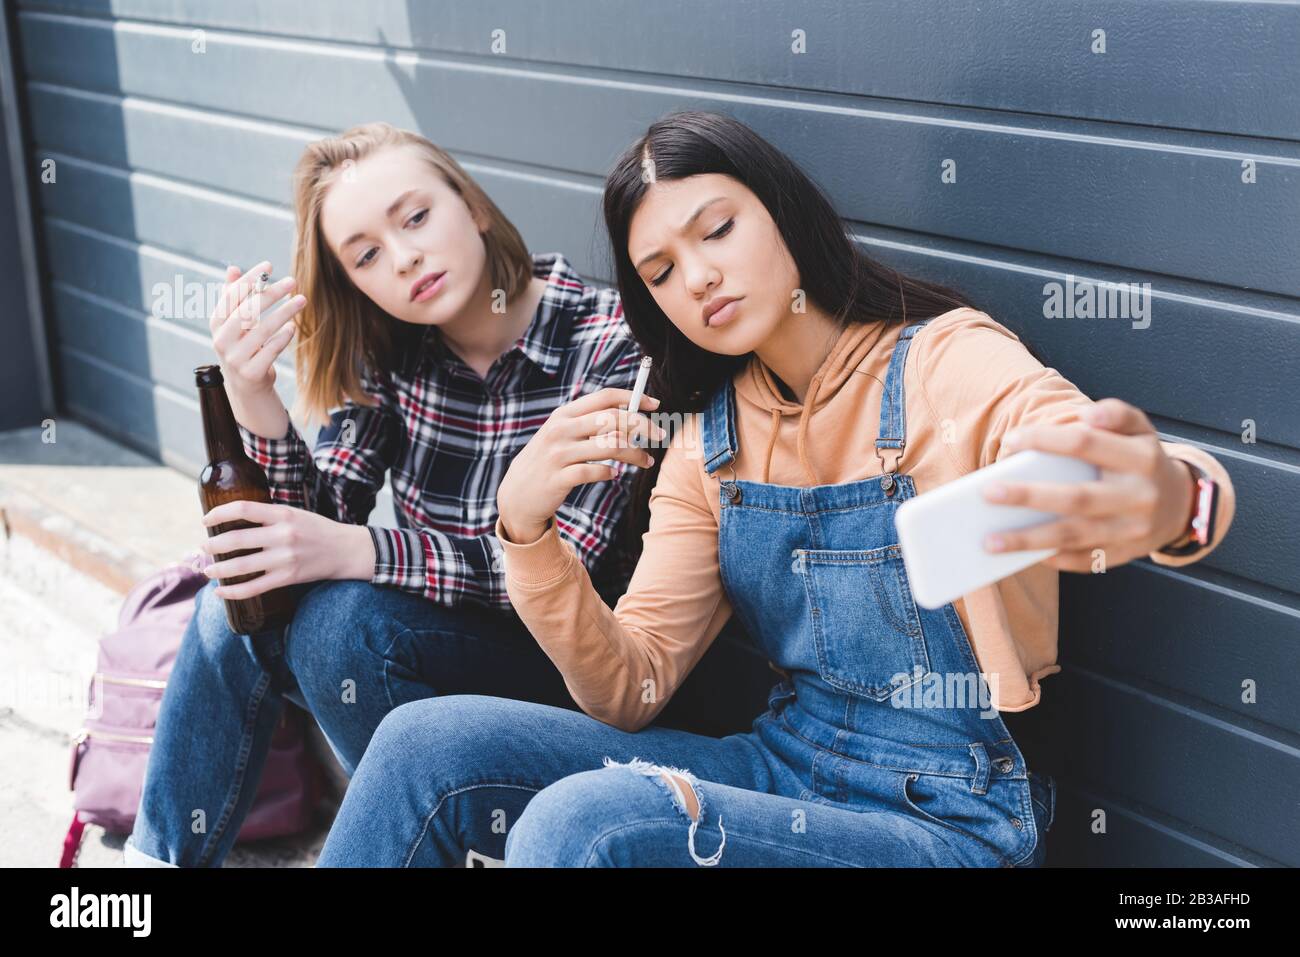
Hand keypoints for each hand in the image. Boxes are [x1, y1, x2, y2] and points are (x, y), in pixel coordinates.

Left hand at [198, 501, 375, 598]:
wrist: (346, 550)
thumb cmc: (318, 530)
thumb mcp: (295, 514)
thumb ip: (269, 516)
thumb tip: (235, 520)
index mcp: (283, 514)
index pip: (242, 509)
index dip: (219, 513)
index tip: (206, 520)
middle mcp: (282, 535)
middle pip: (235, 539)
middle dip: (212, 545)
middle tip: (203, 547)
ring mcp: (285, 558)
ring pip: (241, 566)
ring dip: (218, 569)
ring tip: (207, 570)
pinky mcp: (288, 577)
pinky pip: (254, 587)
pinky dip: (233, 591)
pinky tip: (220, 592)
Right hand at [210, 260, 304, 398]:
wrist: (246, 387)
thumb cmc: (243, 347)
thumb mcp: (234, 324)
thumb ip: (233, 297)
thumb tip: (232, 268)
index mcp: (216, 324)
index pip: (231, 296)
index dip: (249, 279)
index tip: (268, 265)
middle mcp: (221, 341)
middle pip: (247, 311)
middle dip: (271, 294)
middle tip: (292, 281)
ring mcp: (235, 358)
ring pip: (263, 330)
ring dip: (285, 312)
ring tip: (301, 300)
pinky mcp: (251, 373)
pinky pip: (271, 350)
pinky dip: (283, 337)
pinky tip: (293, 327)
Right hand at [497, 387, 664, 544]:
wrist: (518, 494)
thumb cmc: (550, 461)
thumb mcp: (563, 434)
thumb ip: (590, 423)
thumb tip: (632, 414)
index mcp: (564, 414)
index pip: (604, 397)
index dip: (633, 398)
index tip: (655, 404)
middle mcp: (561, 430)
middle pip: (612, 420)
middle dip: (642, 426)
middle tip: (660, 436)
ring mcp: (559, 454)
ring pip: (610, 446)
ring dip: (635, 453)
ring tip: (646, 461)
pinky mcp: (559, 478)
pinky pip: (596, 472)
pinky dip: (610, 473)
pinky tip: (614, 475)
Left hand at [979, 398, 1195, 571]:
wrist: (1184, 505)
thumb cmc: (1143, 460)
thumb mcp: (1140, 430)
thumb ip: (1117, 414)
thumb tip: (1087, 414)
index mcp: (1141, 458)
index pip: (1087, 444)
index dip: (1047, 440)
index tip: (1010, 440)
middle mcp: (1139, 496)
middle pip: (1076, 498)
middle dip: (1029, 496)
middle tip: (986, 493)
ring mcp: (1132, 531)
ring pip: (1074, 537)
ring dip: (1028, 540)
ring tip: (988, 541)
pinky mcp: (1124, 555)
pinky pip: (1082, 561)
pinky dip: (1050, 558)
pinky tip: (1018, 555)